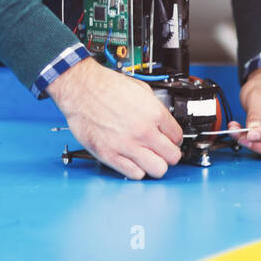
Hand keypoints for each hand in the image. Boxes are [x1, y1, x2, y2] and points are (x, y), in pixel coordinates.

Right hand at [46, 57, 182, 178]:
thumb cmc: (107, 86)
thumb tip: (164, 123)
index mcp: (154, 113)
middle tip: (163, 152)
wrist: (82, 89)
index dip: (175, 139)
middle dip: (170, 155)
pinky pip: (134, 174)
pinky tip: (133, 161)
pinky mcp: (110, 155)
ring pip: (157, 170)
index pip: (178, 137)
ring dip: (156, 166)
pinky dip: (137, 170)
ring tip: (149, 159)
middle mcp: (143, 131)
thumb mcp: (141, 90)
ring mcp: (127, 145)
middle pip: (172, 157)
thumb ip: (155, 110)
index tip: (170, 140)